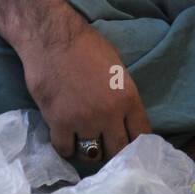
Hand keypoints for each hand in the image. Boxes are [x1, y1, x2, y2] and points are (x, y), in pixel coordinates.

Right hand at [20, 21, 151, 163]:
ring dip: (89, 150)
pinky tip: (66, 137)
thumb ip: (123, 96)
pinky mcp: (59, 124)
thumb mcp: (117, 68)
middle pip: (118, 150)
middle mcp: (109, 114)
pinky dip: (66, 146)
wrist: (53, 38)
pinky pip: (66, 150)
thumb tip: (125, 118)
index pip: (141, 134)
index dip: (136, 143)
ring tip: (84, 140)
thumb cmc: (86, 46)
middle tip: (106, 146)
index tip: (130, 146)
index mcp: (128, 97)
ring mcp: (84, 121)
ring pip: (92, 155)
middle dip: (113, 150)